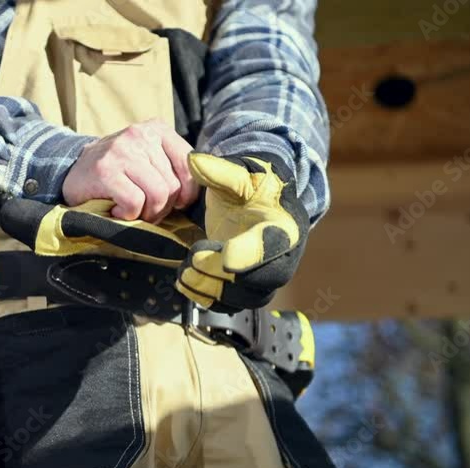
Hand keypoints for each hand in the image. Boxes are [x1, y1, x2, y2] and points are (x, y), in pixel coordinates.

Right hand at [62, 119, 198, 223]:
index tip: (174, 203)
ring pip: (157, 195)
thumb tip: (197, 194)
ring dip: (147, 213)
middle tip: (145, 210)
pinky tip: (117, 210)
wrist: (72, 171)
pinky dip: (128, 215)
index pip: (190, 164)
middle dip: (162, 207)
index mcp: (157, 129)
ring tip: (132, 211)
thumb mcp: (148, 159)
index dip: (187, 192)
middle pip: (173, 185)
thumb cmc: (117, 171)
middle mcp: (140, 135)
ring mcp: (122, 151)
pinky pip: (135, 203)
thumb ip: (173, 167)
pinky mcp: (105, 171)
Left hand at [176, 153, 309, 311]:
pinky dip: (203, 298)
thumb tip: (194, 159)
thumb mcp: (240, 172)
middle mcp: (280, 260)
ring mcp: (265, 279)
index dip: (249, 255)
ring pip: (239, 299)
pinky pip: (227, 306)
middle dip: (218, 275)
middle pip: (253, 282)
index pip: (270, 247)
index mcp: (283, 228)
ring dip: (207, 290)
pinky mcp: (247, 291)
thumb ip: (219, 170)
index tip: (226, 259)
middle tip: (192, 259)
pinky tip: (187, 281)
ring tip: (185, 272)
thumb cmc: (252, 186)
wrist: (261, 204)